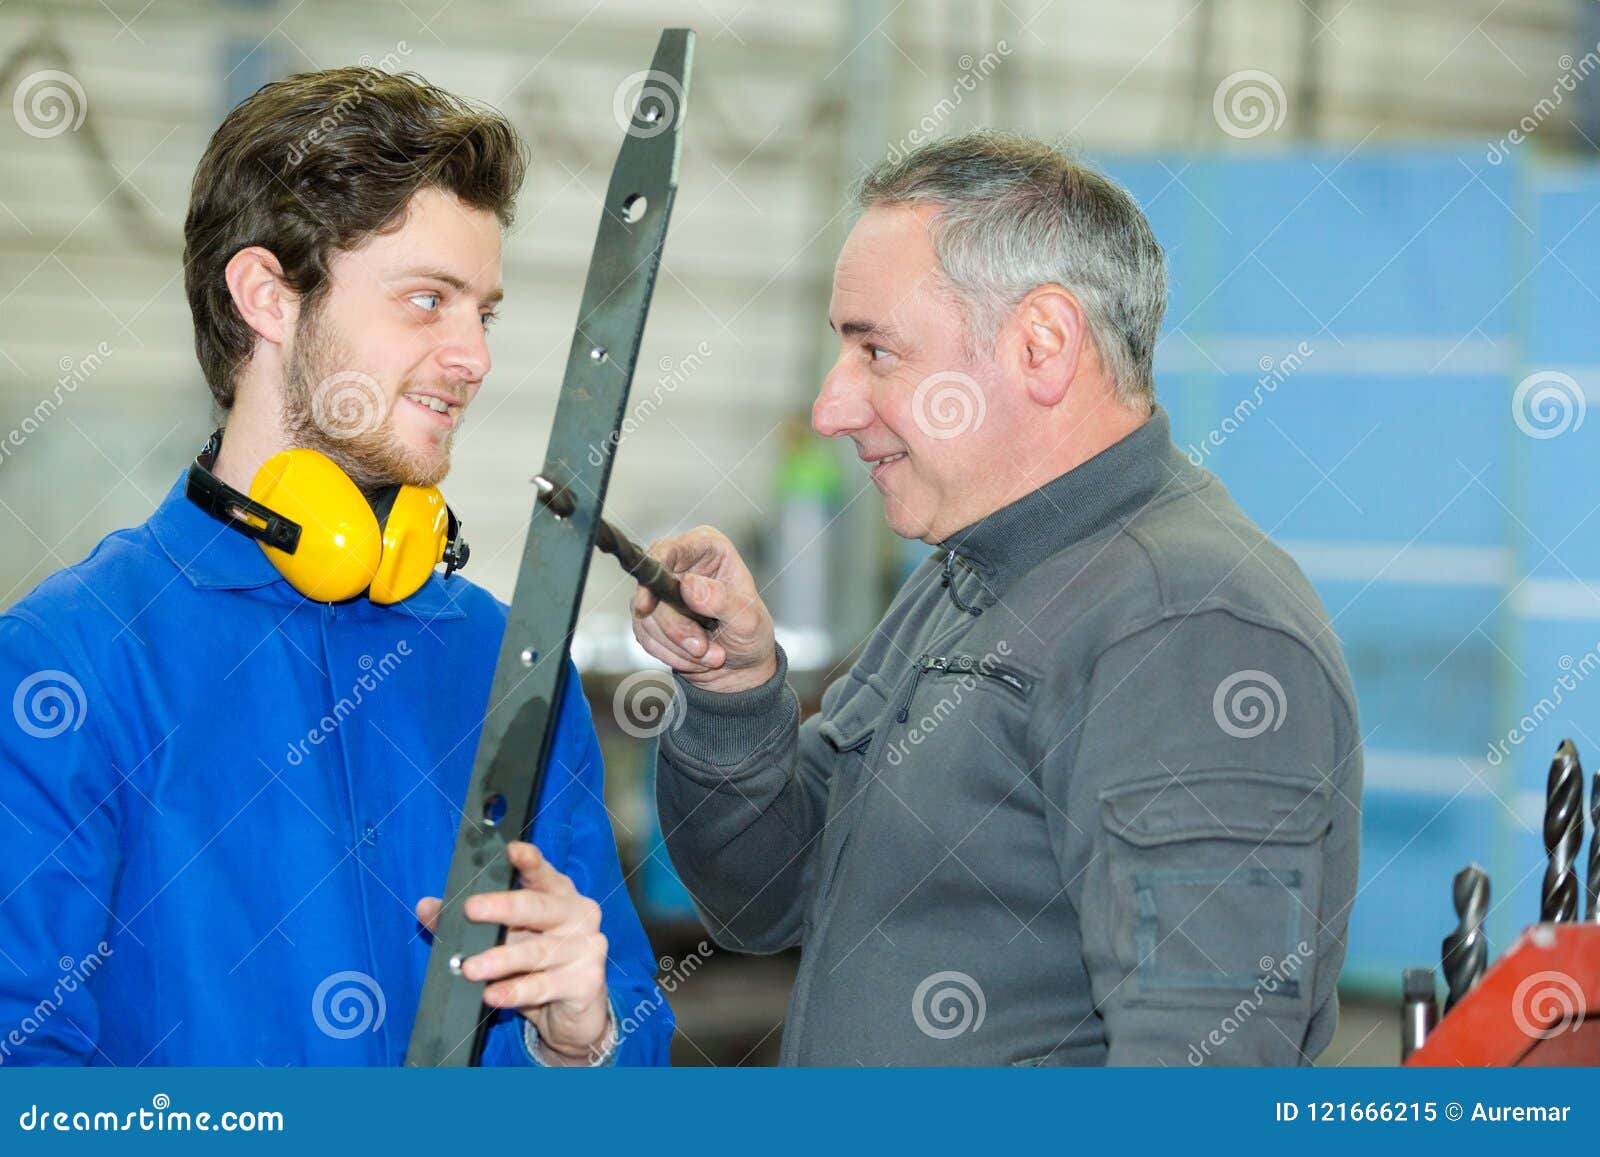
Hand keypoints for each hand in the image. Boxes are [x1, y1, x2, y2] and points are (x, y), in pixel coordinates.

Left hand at [415, 841, 611, 1065]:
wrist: (574, 1012)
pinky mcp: (585, 980)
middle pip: (538, 906)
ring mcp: (585, 947)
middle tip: (471, 909)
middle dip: (503, 906)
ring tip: (470, 968)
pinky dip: (515, 991)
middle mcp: (576, 914)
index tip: (511, 850)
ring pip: (537, 950)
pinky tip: (494, 995)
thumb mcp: (502, 939)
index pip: (542, 872)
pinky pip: (544, 985)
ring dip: (501, 959)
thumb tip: (426, 907)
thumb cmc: (535, 964)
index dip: (528, 861)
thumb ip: (465, 922)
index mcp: (558, 894)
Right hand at [630, 525, 776, 693]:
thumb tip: (690, 586)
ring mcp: (661, 591)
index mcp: (707, 548)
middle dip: (675, 628)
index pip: (669, 548)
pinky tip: (692, 658)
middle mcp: (680, 563)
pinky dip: (669, 653)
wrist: (742, 664)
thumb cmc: (750, 633)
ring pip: (646, 616)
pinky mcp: (651, 616)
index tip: (648, 604)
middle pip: (652, 589)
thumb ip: (722, 600)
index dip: (654, 572)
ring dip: (676, 645)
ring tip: (708, 655)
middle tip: (701, 648)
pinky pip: (645, 635)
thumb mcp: (748, 619)